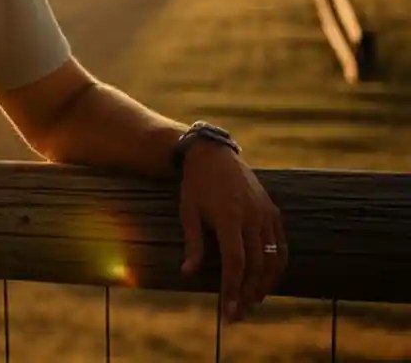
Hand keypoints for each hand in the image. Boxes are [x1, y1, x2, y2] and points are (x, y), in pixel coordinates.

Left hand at [178, 142, 286, 322]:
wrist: (213, 155)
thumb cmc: (195, 186)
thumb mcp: (188, 212)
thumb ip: (193, 244)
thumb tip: (188, 274)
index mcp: (228, 217)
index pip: (235, 262)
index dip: (232, 288)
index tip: (227, 310)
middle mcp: (251, 217)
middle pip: (255, 265)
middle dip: (246, 294)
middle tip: (237, 315)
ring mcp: (266, 214)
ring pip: (272, 258)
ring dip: (264, 285)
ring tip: (251, 303)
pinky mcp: (273, 212)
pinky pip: (281, 245)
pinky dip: (277, 267)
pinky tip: (267, 281)